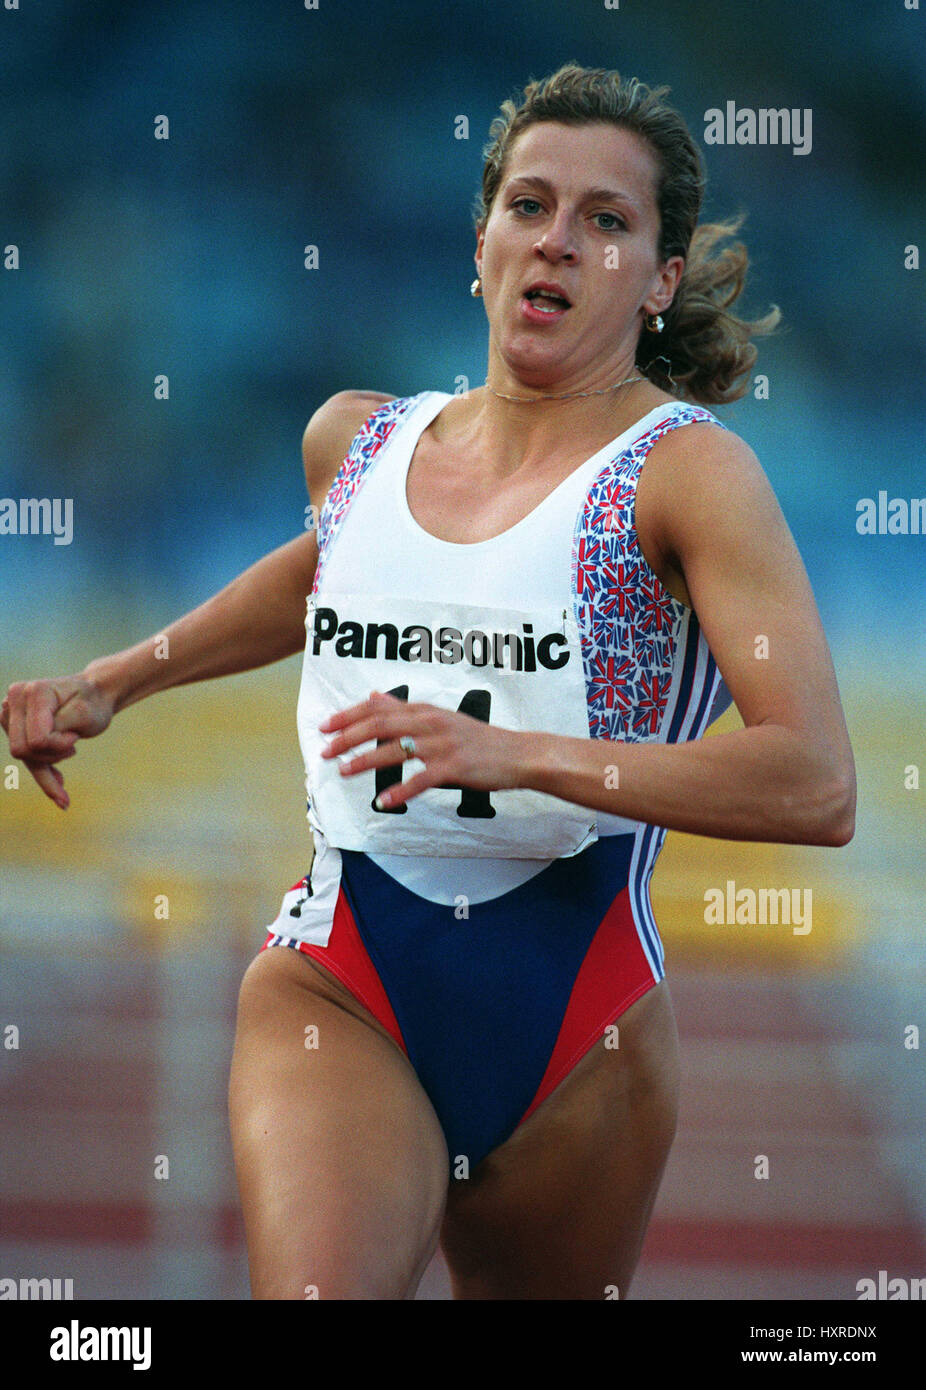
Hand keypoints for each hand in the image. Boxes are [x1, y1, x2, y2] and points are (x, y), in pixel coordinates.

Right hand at [1, 674, 115, 807]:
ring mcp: (11, 715)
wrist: (95, 695)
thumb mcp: (86, 714)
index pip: (36, 739)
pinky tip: (63, 799)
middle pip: (23, 750)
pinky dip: (45, 779)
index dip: (58, 745)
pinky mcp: (15, 729)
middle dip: (51, 755)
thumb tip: (34, 746)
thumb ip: (60, 728)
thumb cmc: (93, 703)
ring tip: (70, 749)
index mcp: (32, 692)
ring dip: (50, 761)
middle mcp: (14, 700)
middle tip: (73, 744)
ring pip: (24, 757)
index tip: (75, 736)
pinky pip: (26, 761)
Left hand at [318, 690, 525, 808]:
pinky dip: (400, 791)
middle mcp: (431, 723)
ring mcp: (443, 745)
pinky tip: (383, 801)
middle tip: (325, 750)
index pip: (378, 708)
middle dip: (349, 737)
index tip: (325, 726)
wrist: (518, 754)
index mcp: (425, 711)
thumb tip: (373, 696)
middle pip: (381, 725)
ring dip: (366, 761)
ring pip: (396, 750)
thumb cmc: (478, 739)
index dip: (348, 716)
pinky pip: (421, 780)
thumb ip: (404, 709)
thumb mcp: (440, 717)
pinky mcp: (454, 767)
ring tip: (344, 770)